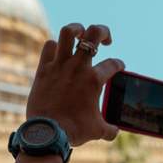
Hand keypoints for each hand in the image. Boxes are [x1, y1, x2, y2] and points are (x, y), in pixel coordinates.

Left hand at [25, 23, 124, 146]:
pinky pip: (49, 46)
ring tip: (81, 34)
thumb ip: (109, 129)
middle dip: (103, 32)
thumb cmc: (74, 130)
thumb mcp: (97, 131)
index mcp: (94, 80)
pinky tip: (60, 52)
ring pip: (69, 32)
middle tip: (106, 40)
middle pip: (94, 34)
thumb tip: (115, 131)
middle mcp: (78, 67)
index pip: (113, 64)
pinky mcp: (44, 69)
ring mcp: (60, 65)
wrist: (48, 133)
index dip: (119, 64)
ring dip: (78, 29)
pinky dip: (56, 46)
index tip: (119, 67)